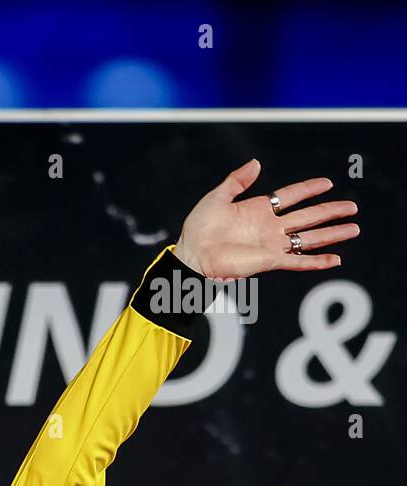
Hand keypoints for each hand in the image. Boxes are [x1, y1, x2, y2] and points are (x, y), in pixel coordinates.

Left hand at [173, 158, 358, 280]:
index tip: (327, 183)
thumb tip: (256, 163)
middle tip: (352, 207)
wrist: (192, 254)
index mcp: (259, 209)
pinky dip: (315, 261)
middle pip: (308, 216)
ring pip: (308, 238)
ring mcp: (271, 244)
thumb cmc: (199, 227)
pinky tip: (335, 260)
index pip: (291, 196)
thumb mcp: (217, 197)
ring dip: (331, 234)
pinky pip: (297, 261)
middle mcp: (269, 227)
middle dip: (330, 211)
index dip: (309, 189)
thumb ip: (237, 180)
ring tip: (353, 228)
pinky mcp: (268, 261)